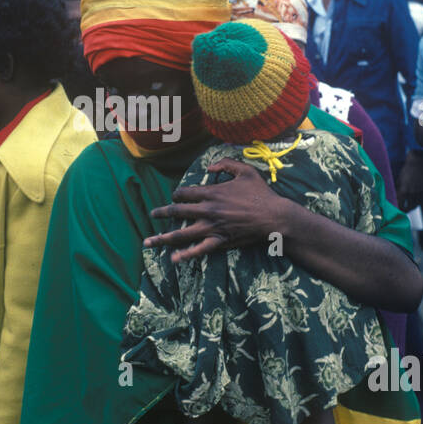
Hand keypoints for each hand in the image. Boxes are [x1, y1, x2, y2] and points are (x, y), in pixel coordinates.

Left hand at [144, 158, 286, 262]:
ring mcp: (212, 227)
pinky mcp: (219, 241)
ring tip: (148, 242)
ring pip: (181, 233)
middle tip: (152, 214)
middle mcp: (207, 210)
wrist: (273, 217)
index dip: (177, 194)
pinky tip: (173, 259)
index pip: (185, 193)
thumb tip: (209, 168)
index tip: (175, 196)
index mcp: (211, 193)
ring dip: (163, 238)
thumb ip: (226, 164)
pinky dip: (185, 255)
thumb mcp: (245, 171)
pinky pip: (199, 250)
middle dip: (162, 213)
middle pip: (177, 211)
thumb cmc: (261, 193)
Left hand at [396, 152, 422, 211]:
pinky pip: (419, 201)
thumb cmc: (405, 171)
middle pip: (407, 207)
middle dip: (403, 211)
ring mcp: (418, 192)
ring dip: (410, 209)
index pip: (399, 203)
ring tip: (406, 210)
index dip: (397, 207)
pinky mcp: (422, 190)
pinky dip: (415, 204)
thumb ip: (396, 189)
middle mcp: (411, 193)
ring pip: (414, 206)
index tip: (394, 209)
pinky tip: (412, 204)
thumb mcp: (398, 180)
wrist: (416, 164)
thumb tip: (393, 196)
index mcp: (403, 190)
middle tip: (400, 211)